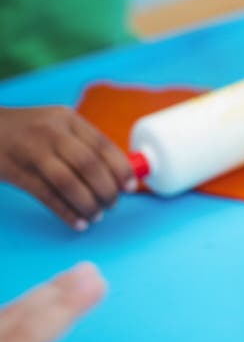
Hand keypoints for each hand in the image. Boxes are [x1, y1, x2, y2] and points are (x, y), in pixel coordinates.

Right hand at [0, 106, 135, 230]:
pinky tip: (79, 222)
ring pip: (68, 182)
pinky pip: (46, 196)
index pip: (103, 144)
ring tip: (97, 215)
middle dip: (107, 189)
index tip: (131, 187)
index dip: (121, 169)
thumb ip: (84, 144)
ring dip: (88, 203)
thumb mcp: (57, 126)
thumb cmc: (29, 132)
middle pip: (89, 165)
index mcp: (68, 119)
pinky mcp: (15, 171)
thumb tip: (120, 175)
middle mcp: (51, 132)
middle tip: (112, 204)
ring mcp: (31, 151)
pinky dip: (67, 212)